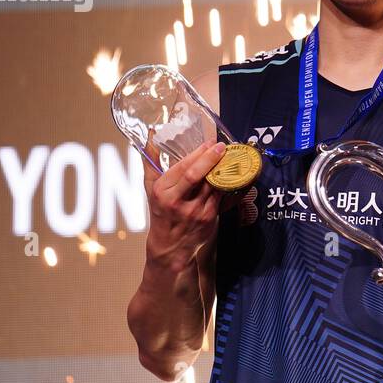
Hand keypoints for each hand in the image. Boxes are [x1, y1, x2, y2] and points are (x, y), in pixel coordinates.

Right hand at [142, 135, 240, 267]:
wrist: (170, 246)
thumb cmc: (161, 213)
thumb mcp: (150, 188)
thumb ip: (151, 162)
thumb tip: (151, 136)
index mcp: (162, 191)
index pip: (183, 169)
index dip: (198, 154)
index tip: (209, 143)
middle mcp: (177, 201)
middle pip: (197, 176)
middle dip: (211, 158)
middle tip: (222, 147)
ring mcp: (194, 211)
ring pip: (212, 185)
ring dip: (223, 169)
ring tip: (229, 157)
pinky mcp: (208, 218)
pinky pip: (221, 196)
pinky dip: (227, 184)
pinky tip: (232, 175)